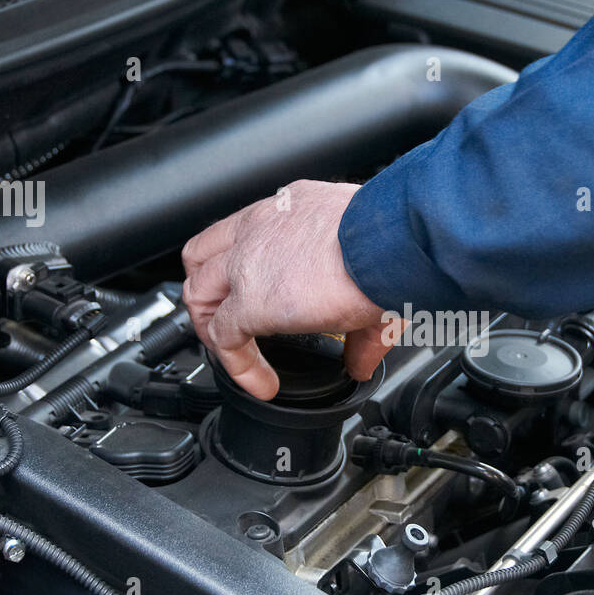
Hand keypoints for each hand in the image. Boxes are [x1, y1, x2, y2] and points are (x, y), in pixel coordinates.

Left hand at [182, 179, 401, 399]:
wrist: (394, 243)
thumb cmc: (392, 244)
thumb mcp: (369, 275)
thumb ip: (358, 326)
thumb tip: (361, 360)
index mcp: (287, 211)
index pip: (239, 234)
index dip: (235, 267)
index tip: (251, 296)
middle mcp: (260, 229)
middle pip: (202, 258)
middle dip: (210, 295)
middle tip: (229, 325)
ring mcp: (247, 262)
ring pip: (199, 293)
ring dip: (211, 330)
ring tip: (236, 356)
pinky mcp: (249, 300)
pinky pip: (222, 338)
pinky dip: (236, 366)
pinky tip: (261, 382)